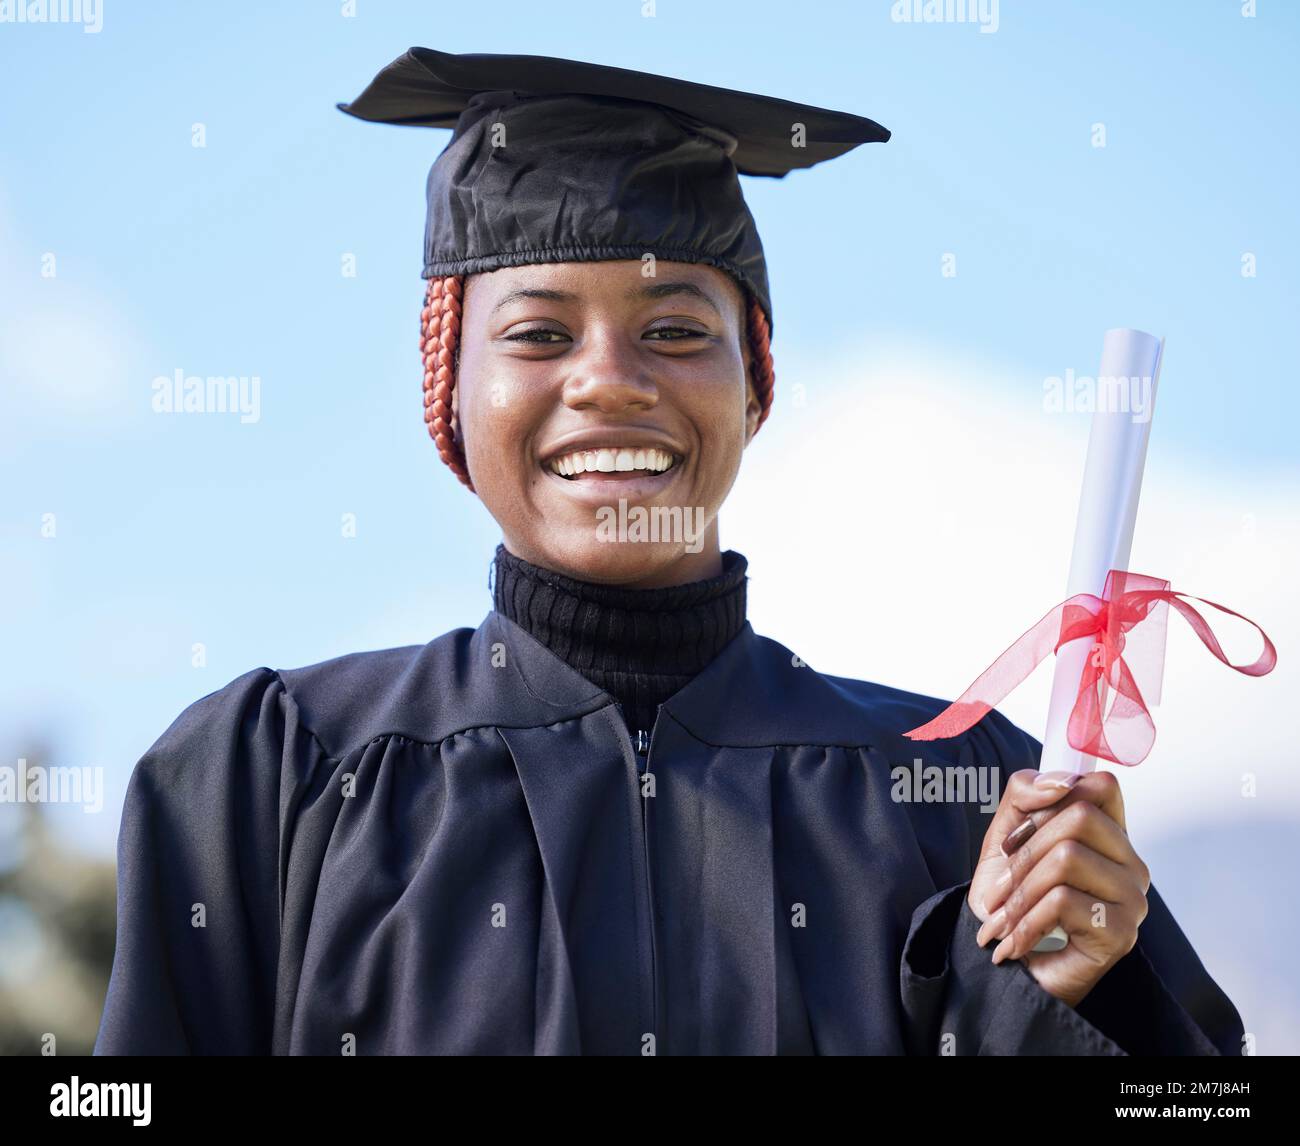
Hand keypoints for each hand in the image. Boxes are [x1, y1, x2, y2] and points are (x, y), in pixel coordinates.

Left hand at [967, 768, 1150, 1008]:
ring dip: (1019, 893)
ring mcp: (1132, 899)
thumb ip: (1025, 795)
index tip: (1019, 835)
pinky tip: (1015, 943)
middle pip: (1078, 818)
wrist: (1006, 962)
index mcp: (1108, 836)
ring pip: (1067, 858)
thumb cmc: (1012, 899)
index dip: (1053, 797)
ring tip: (1001, 921)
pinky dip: (1026, 922)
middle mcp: (1130, 864)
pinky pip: (1063, 901)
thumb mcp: (1006, 836)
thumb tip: (1059, 782)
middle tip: (999, 890)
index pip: (1102, 785)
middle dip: (1024, 852)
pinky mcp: (1122, 933)